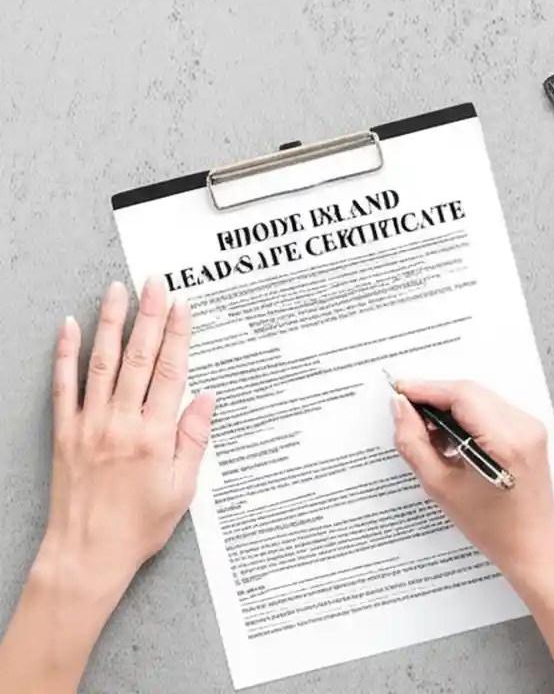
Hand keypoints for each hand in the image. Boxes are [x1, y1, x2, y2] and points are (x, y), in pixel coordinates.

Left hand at [0, 278, 215, 693]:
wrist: (87, 554)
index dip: (179, 336)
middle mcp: (121, 423)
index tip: (184, 306)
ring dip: (111, 323)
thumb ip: (193, 439)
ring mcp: (90, 425)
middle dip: (148, 316)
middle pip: (139, 358)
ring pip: (102, 363)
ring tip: (116, 291)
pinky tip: (69, 328)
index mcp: (155, 436)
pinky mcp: (65, 433)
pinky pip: (64, 386)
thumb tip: (206, 399)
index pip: (171, 373)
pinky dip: (65, 354)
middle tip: (154, 283)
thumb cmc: (139, 526)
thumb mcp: (182, 488)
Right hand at [390, 380, 553, 582]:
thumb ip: (414, 443)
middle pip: (470, 392)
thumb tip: (400, 409)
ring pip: (480, 398)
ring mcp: (530, 426)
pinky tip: (452, 439)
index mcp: (504, 441)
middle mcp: (523, 426)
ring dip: (451, 408)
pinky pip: (492, 409)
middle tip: (408, 415)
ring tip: (429, 435)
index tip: (400, 391)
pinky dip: (468, 417)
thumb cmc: (492, 526)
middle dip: (435, 398)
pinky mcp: (530, 430)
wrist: (531, 543)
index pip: (460, 395)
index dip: (425, 389)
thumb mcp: (440, 486)